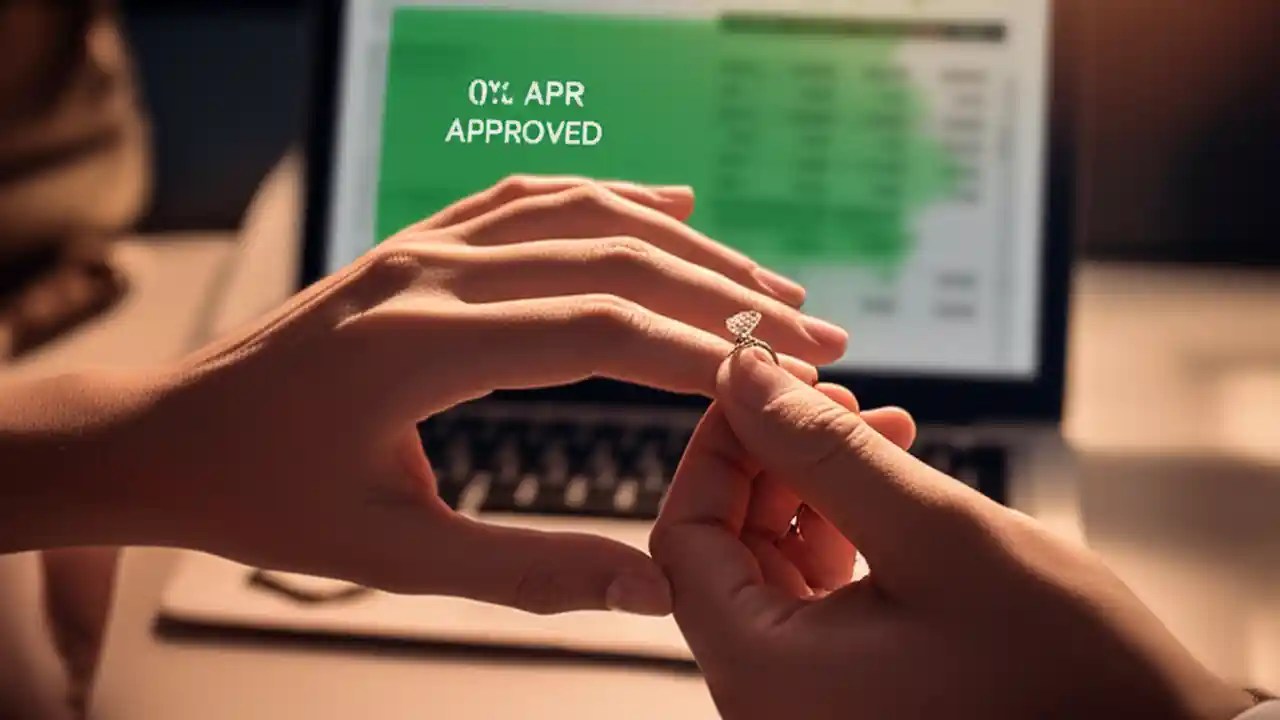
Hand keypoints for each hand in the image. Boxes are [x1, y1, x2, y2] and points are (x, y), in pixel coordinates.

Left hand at [97, 176, 846, 614]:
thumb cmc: (265, 498)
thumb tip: (650, 586)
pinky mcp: (420, 242)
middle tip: (814, 329)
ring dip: (684, 242)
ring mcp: (424, 245)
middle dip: (723, 292)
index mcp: (420, 346)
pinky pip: (531, 197)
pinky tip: (668, 202)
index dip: (703, 346)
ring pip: (581, 214)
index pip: (598, 326)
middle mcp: (430, 273)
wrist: (169, 434)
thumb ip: (527, 571)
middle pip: (610, 257)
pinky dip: (611, 195)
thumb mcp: (393, 554)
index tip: (786, 373)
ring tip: (765, 280)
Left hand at [652, 348, 1254, 718]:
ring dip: (814, 487)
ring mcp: (809, 699)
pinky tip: (892, 485)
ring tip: (881, 429)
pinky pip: (815, 596)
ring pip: (771, 565)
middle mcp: (768, 697)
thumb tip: (743, 376)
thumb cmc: (1059, 668)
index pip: (685, 538)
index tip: (761, 383)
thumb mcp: (934, 532)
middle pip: (724, 549)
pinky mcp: (851, 691)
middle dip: (775, 458)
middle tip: (836, 398)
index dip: (717, 447)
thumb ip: (824, 451)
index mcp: (763, 673)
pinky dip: (844, 532)